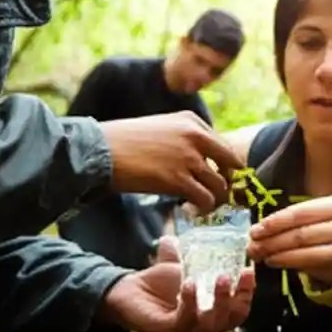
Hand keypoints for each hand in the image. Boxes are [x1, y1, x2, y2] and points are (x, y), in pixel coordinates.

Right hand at [99, 111, 242, 209]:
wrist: (100, 150)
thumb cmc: (124, 141)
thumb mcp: (160, 128)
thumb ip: (183, 138)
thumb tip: (199, 161)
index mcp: (192, 121)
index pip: (224, 146)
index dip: (225, 166)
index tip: (218, 178)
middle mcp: (195, 136)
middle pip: (231, 164)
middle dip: (227, 182)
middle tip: (216, 195)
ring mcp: (188, 158)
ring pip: (221, 185)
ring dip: (215, 200)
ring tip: (201, 206)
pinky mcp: (178, 180)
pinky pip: (205, 199)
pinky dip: (202, 209)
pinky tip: (190, 210)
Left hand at [100, 237, 255, 331]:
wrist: (123, 292)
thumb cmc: (154, 285)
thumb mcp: (176, 267)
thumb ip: (184, 253)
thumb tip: (181, 231)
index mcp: (210, 315)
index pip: (237, 310)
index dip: (246, 293)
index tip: (249, 271)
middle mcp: (202, 328)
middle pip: (231, 319)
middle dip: (239, 298)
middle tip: (238, 275)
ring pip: (212, 323)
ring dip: (219, 300)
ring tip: (220, 277)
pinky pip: (184, 320)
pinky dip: (190, 302)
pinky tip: (189, 283)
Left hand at [248, 194, 331, 286]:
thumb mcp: (329, 214)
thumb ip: (302, 217)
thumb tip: (263, 227)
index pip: (302, 211)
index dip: (276, 221)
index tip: (256, 228)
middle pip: (301, 231)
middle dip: (271, 238)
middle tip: (251, 244)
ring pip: (304, 248)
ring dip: (276, 252)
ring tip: (258, 253)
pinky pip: (310, 262)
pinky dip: (288, 261)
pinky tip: (274, 261)